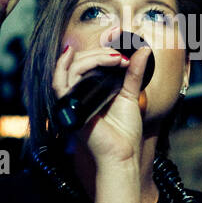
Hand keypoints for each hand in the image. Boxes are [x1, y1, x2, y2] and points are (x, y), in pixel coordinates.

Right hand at [51, 26, 152, 165]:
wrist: (123, 155)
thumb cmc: (125, 132)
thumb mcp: (131, 95)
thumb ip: (133, 72)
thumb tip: (143, 50)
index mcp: (92, 92)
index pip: (88, 64)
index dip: (100, 51)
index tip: (119, 47)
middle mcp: (79, 95)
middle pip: (79, 63)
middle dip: (99, 54)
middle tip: (120, 57)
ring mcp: (72, 101)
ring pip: (70, 69)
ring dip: (91, 58)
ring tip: (113, 59)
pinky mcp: (69, 108)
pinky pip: (58, 83)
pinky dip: (61, 66)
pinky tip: (72, 54)